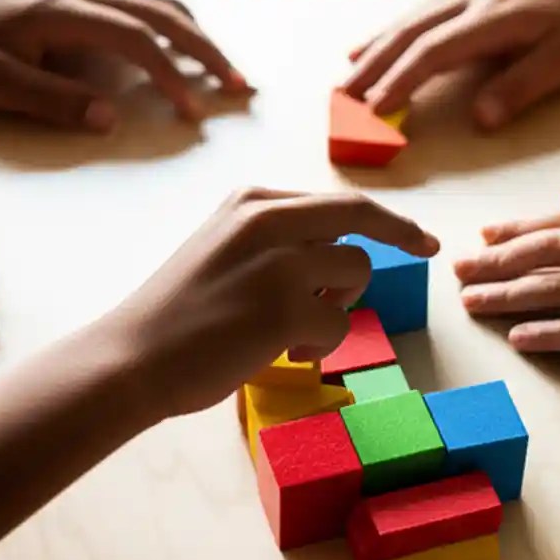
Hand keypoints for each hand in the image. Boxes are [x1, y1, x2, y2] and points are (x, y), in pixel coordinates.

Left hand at [0, 0, 248, 129]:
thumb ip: (54, 101)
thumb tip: (111, 119)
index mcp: (64, 13)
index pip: (138, 41)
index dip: (173, 76)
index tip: (195, 113)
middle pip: (161, 13)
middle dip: (207, 50)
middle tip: (241, 86)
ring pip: (152, 1)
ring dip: (194, 33)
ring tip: (221, 66)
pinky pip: (132, 2)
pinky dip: (166, 23)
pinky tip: (171, 45)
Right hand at [98, 189, 439, 420]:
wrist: (132, 358)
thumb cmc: (178, 316)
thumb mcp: (225, 250)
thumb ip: (277, 242)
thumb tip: (342, 256)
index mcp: (252, 201)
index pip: (339, 200)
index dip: (388, 218)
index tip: (418, 236)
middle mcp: (267, 218)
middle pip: (359, 217)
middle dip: (401, 236)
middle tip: (427, 252)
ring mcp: (278, 261)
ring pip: (355, 273)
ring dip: (339, 307)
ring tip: (296, 333)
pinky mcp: (285, 307)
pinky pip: (340, 324)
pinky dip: (322, 346)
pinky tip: (285, 354)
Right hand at [343, 0, 559, 128]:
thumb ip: (522, 86)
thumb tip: (481, 120)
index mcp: (492, 20)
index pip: (434, 53)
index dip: (402, 81)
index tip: (375, 109)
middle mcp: (469, 1)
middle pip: (408, 36)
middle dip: (372, 71)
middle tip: (342, 104)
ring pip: (406, 21)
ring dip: (373, 52)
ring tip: (345, 82)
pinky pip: (416, 12)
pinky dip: (388, 32)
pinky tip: (371, 46)